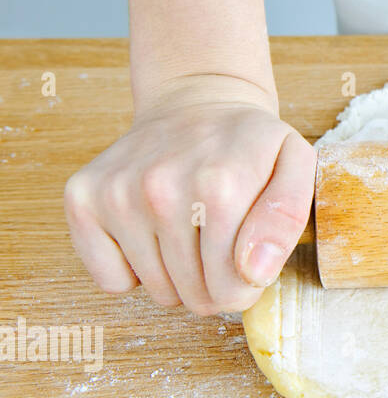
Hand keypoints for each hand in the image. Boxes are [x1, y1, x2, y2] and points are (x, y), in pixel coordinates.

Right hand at [64, 75, 314, 314]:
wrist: (196, 102)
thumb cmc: (250, 144)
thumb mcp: (295, 166)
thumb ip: (286, 219)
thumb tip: (254, 272)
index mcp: (221, 185)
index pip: (233, 287)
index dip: (247, 284)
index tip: (250, 260)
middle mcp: (161, 188)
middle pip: (195, 294)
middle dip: (214, 281)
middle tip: (221, 241)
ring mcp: (117, 193)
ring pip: (157, 291)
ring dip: (178, 274)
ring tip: (190, 229)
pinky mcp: (82, 198)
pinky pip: (110, 281)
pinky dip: (133, 270)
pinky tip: (153, 232)